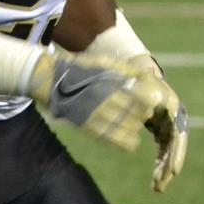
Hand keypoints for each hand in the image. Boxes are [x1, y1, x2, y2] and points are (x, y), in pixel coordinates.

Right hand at [28, 48, 173, 154]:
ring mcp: (98, 116)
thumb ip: (127, 70)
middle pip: (139, 114)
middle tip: (142, 110)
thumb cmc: (82, 69)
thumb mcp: (105, 62)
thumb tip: (149, 77)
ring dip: (135, 125)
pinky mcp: (90, 128)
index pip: (145, 98)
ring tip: (132, 120)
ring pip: (130, 128)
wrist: (53, 81)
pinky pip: (115, 139)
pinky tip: (131, 139)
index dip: (150, 100)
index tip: (150, 99)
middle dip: (144, 112)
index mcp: (113, 82)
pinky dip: (127, 141)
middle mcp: (107, 100)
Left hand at [122, 54, 187, 192]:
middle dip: (169, 167)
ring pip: (170, 153)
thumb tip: (145, 105)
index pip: (178, 135)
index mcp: (174, 109)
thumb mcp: (143, 82)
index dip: (176, 154)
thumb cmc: (141, 78)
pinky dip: (159, 165)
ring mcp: (170, 126)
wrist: (141, 75)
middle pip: (176, 148)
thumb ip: (144, 91)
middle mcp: (176, 120)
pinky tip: (155, 180)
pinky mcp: (162, 131)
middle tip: (162, 185)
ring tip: (157, 189)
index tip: (173, 171)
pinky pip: (163, 152)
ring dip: (164, 171)